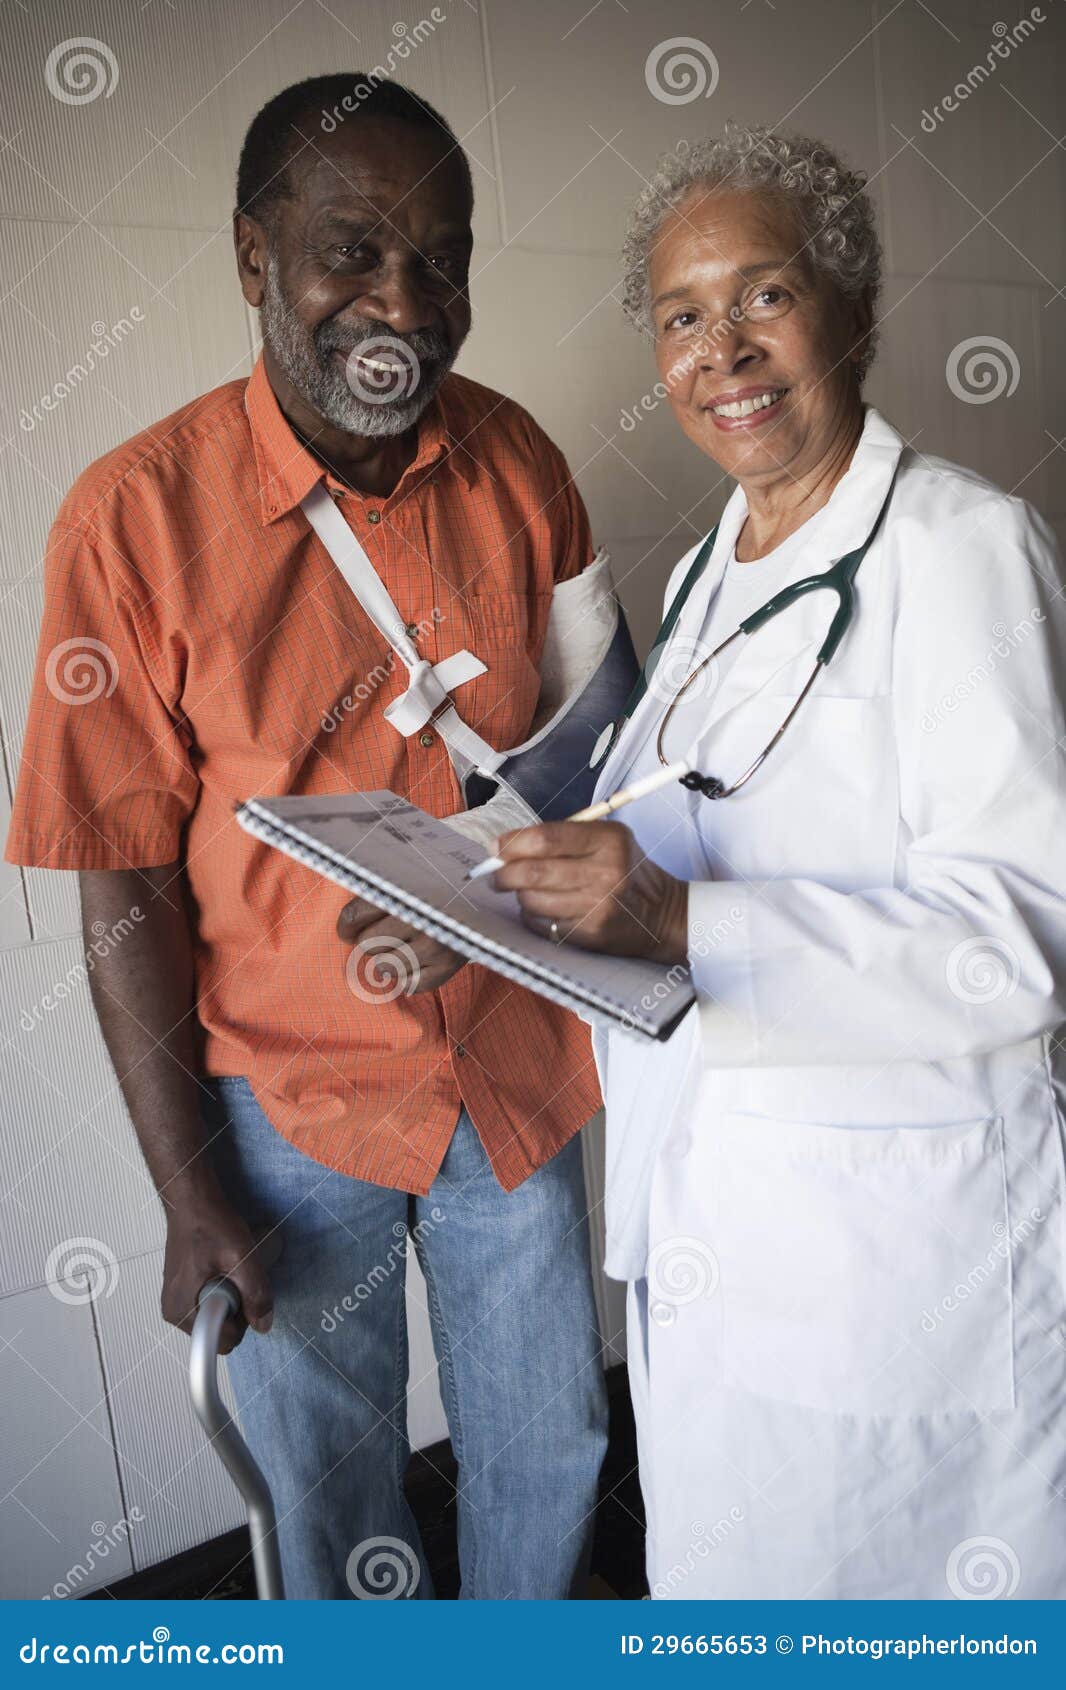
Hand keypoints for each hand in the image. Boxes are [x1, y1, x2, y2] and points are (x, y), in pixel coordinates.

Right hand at [162, 1196, 273, 1354]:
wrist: (192, 1200)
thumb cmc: (208, 1222)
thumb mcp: (241, 1256)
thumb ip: (256, 1293)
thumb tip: (264, 1322)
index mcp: (181, 1310)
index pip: (223, 1342)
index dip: (242, 1318)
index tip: (242, 1289)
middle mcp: (174, 1311)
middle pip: (220, 1330)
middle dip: (237, 1306)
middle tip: (236, 1272)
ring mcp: (177, 1301)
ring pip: (217, 1317)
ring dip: (231, 1296)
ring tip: (228, 1265)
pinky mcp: (183, 1291)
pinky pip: (211, 1303)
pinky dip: (222, 1288)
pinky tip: (222, 1265)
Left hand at [336, 894, 465, 995]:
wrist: (486, 904)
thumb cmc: (437, 893)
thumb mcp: (409, 882)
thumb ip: (379, 894)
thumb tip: (347, 926)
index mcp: (406, 891)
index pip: (355, 915)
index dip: (346, 926)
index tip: (346, 931)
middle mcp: (420, 919)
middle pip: (367, 943)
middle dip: (370, 940)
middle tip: (385, 935)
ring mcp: (435, 946)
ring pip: (384, 967)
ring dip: (387, 959)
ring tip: (403, 948)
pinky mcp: (447, 969)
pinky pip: (408, 985)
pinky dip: (407, 977)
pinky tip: (416, 963)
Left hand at [491, 821, 688, 962]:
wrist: (660, 913)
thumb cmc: (625, 870)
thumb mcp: (607, 839)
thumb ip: (563, 837)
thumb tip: (506, 847)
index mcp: (608, 841)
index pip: (546, 838)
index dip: (512, 843)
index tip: (495, 848)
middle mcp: (605, 873)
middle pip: (534, 871)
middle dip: (504, 873)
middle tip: (496, 874)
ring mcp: (598, 906)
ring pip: (533, 899)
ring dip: (519, 895)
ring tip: (525, 890)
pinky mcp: (590, 933)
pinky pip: (541, 923)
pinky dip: (533, 915)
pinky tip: (544, 909)